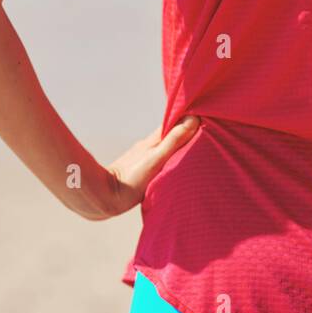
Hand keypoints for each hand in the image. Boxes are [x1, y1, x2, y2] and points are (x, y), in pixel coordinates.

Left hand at [84, 116, 200, 219]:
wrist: (107, 196)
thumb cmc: (132, 179)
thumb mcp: (157, 158)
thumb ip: (174, 140)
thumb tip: (192, 120)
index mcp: (153, 140)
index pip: (174, 123)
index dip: (188, 119)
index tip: (204, 116)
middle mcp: (148, 146)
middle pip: (170, 134)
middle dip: (185, 132)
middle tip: (204, 132)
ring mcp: (143, 158)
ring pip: (164, 147)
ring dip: (177, 146)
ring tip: (193, 149)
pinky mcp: (141, 170)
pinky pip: (160, 160)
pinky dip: (169, 158)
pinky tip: (174, 165)